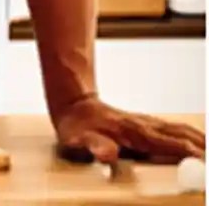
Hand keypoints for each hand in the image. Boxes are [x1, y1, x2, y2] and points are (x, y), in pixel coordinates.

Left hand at [55, 96, 204, 164]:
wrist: (73, 105)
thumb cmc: (77, 126)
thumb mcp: (78, 140)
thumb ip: (94, 147)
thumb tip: (107, 155)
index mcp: (134, 132)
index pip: (170, 144)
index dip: (191, 153)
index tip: (205, 162)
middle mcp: (145, 126)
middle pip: (183, 135)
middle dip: (203, 146)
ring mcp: (148, 123)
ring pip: (182, 130)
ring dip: (201, 139)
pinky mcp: (147, 124)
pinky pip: (176, 129)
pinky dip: (192, 135)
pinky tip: (199, 141)